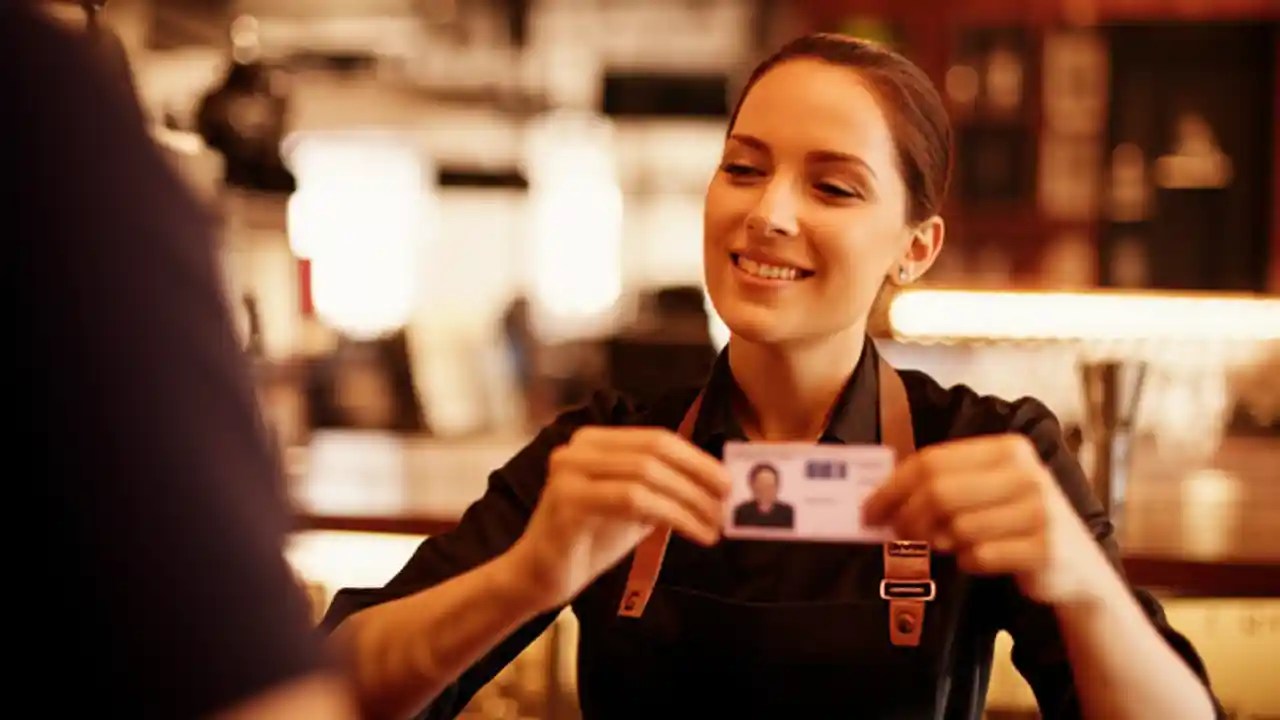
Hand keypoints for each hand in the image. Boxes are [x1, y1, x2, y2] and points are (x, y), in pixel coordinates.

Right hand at [507, 426, 730, 612]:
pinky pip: (633, 500)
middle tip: (727, 503)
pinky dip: (673, 515)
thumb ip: (664, 489)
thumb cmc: (588, 540)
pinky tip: (694, 532)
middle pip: (654, 451)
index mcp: (593, 441)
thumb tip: (716, 485)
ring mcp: (569, 472)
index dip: (697, 459)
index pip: (656, 438)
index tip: (728, 482)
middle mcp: (578, 448)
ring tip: (714, 525)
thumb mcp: (632, 507)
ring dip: (689, 500)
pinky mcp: (568, 501)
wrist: (539, 577)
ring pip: (646, 474)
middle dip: (698, 477)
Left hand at [862, 434, 1109, 605]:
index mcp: (1009, 449)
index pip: (933, 460)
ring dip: (940, 542)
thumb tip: (879, 499)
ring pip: (956, 527)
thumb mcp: (989, 491)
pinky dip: (967, 561)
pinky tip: (978, 559)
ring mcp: (1040, 511)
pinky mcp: (1044, 548)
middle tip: (894, 533)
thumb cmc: (1017, 525)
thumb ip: (943, 485)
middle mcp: (1028, 474)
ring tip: (948, 544)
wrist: (1078, 569)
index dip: (893, 487)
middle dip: (907, 516)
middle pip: (939, 491)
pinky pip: (977, 557)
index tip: (868, 509)